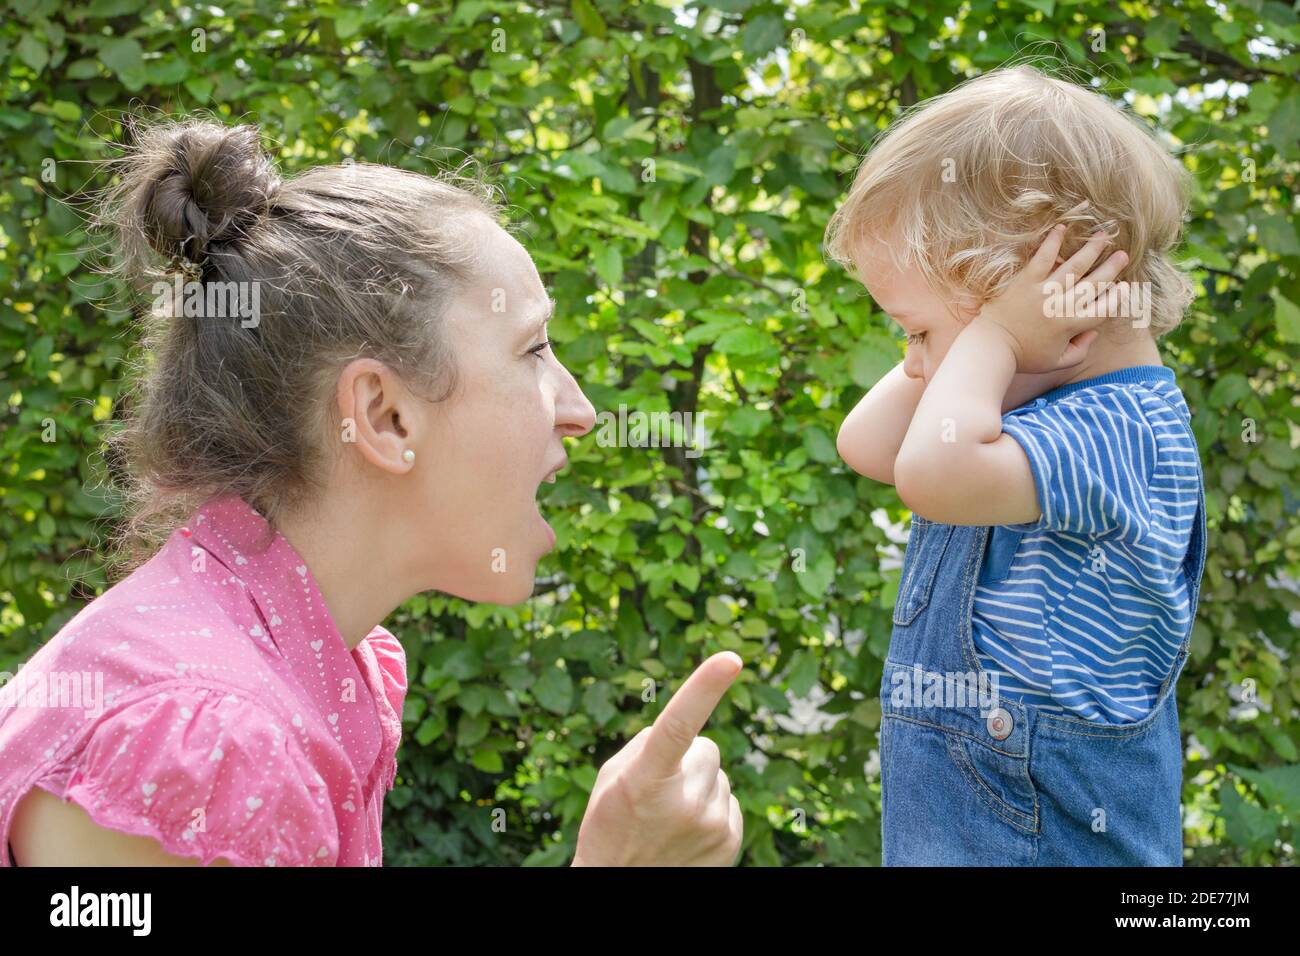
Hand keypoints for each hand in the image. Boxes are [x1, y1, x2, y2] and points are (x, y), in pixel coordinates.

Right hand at [571, 651, 743, 865]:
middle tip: (662, 790)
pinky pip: (729, 801)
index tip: (730, 659)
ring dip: (700, 787)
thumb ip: (648, 744)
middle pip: (707, 748)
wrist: (620, 888)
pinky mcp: (730, 840)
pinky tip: (687, 831)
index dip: (705, 687)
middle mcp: (684, 801)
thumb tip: (689, 726)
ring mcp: (711, 823)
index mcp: (646, 778)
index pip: (679, 723)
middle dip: (689, 759)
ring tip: (671, 817)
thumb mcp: (612, 778)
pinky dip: (711, 809)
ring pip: (718, 776)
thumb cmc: (610, 827)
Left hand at [974, 224, 1130, 373]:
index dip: (1116, 298)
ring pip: (1075, 266)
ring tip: (1104, 237)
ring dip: (1091, 250)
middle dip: (1111, 269)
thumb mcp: (1055, 363)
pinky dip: (1053, 242)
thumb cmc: (1022, 357)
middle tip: (1123, 255)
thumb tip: (1094, 332)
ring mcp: (1044, 291)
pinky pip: (1043, 257)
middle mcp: (1062, 306)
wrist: (991, 347)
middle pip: (1094, 284)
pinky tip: (1062, 228)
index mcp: (1071, 326)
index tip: (1125, 286)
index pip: (1102, 309)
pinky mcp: (1026, 280)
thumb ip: (1079, 352)